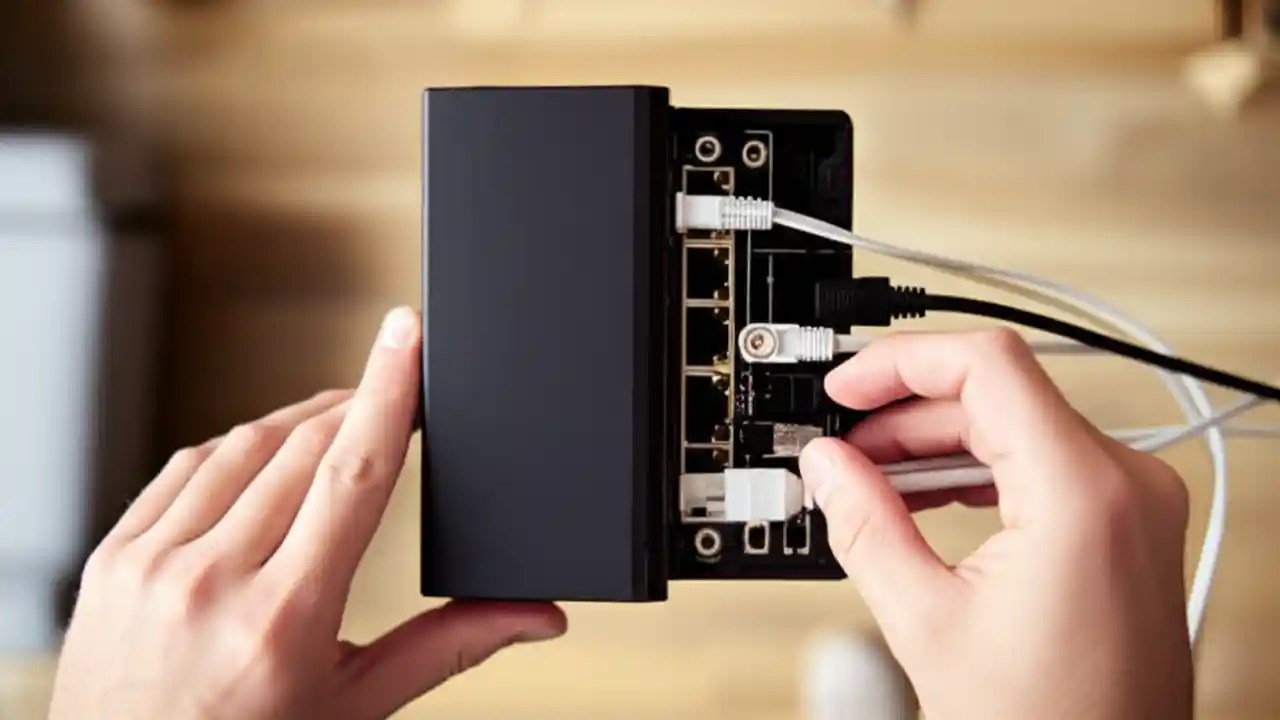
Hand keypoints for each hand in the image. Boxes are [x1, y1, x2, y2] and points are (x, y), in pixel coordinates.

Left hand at [50, 307, 565, 719]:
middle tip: (391, 394)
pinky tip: (261, 457)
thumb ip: (450, 647)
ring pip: (239, 447)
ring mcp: (150, 567)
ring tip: (334, 426)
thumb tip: (535, 616)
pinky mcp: (111, 561)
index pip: (353, 473)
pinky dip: (233, 449)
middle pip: (303, 449)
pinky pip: (181, 469)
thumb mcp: (357, 708)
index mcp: (284, 621)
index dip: (388, 391)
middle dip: (355, 407)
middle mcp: (210, 584)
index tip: (407, 334)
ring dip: (297, 423)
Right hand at [800, 329, 1191, 719]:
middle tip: (843, 447)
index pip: (987, 366)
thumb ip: (865, 525)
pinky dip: (977, 469)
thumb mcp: (927, 621)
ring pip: (1018, 425)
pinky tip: (921, 496)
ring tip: (871, 478)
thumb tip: (827, 465)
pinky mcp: (1128, 526)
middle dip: (907, 413)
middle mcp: (1126, 485)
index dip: (902, 362)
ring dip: (937, 442)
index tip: (849, 385)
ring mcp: (1134, 505)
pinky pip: (1043, 463)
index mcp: (1083, 495)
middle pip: (998, 394)